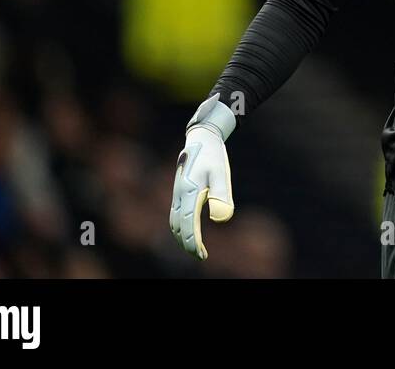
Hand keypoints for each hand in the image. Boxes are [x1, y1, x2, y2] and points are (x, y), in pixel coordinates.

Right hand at [169, 97, 236, 259]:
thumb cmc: (213, 155)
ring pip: (173, 222)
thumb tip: (220, 219)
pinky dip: (178, 227)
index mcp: (189, 192)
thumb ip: (220, 195)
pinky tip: (187, 232)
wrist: (202, 137)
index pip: (188, 225)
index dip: (194, 242)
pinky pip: (174, 214)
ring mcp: (176, 193)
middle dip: (188, 244)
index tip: (202, 255)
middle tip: (201, 256)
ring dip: (181, 237)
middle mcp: (179, 194)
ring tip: (195, 248)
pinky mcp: (178, 191)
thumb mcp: (221, 174)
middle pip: (178, 227)